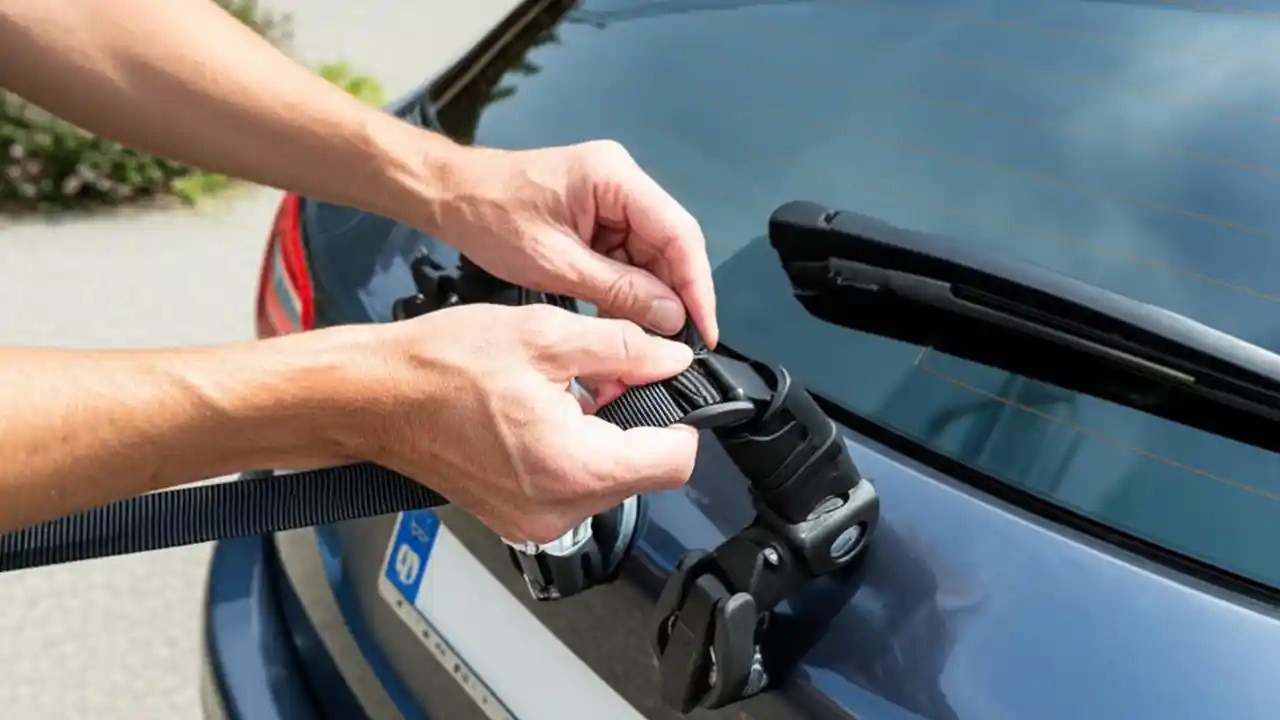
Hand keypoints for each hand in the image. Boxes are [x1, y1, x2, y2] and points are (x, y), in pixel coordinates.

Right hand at [334, 303, 698, 542]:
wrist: (372, 398)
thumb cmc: (439, 366)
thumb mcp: (545, 334)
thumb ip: (624, 348)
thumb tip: (672, 359)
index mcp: (573, 467)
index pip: (676, 461)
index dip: (682, 416)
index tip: (665, 385)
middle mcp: (558, 510)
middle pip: (644, 472)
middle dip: (636, 421)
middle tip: (602, 377)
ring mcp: (535, 522)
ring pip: (610, 480)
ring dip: (605, 435)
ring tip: (562, 393)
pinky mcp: (517, 519)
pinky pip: (573, 489)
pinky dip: (574, 452)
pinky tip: (542, 415)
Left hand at [423, 139, 718, 346]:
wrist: (450, 197)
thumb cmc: (490, 217)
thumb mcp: (556, 264)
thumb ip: (619, 290)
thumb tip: (671, 317)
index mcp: (614, 177)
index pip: (678, 234)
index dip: (697, 286)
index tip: (704, 329)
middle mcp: (621, 181)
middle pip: (669, 244)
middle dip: (674, 296)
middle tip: (678, 344)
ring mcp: (611, 197)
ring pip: (650, 255)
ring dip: (649, 297)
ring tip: (647, 340)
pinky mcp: (597, 215)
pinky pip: (626, 256)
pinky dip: (626, 289)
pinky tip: (621, 320)